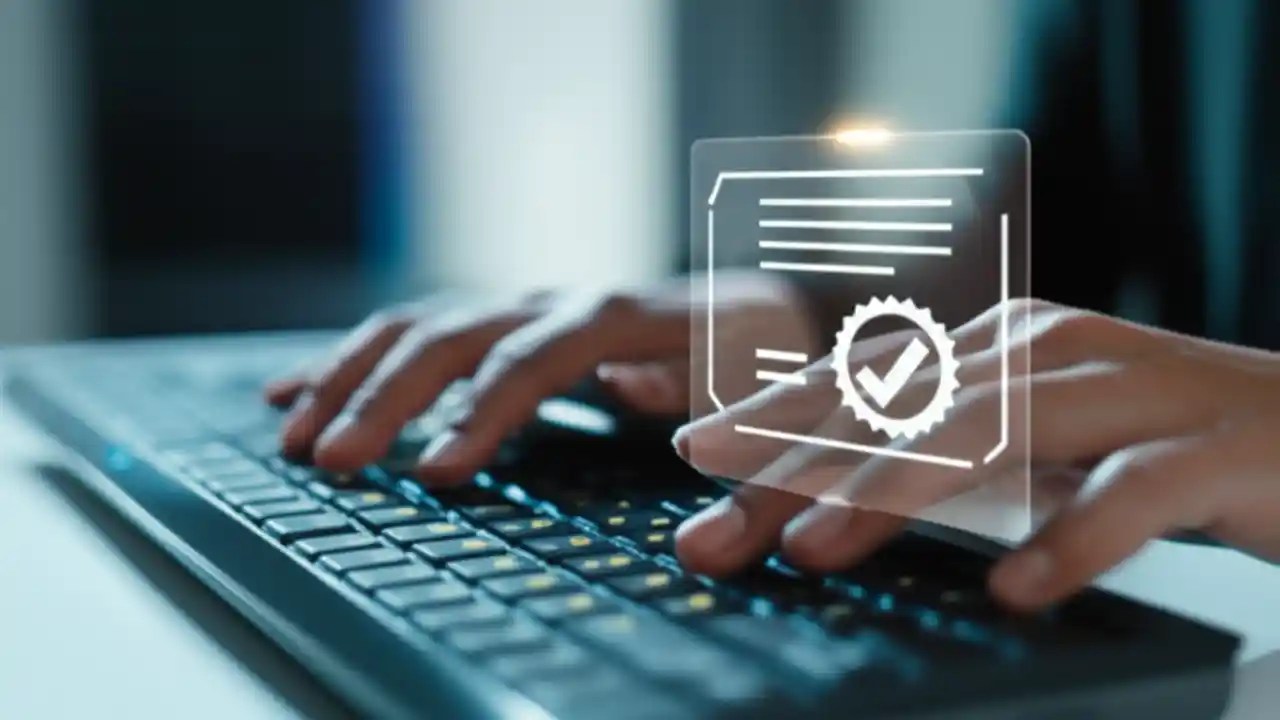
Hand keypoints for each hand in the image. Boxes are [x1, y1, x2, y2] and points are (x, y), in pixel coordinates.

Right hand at [264, 272, 817, 483]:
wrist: (756, 307)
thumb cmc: (756, 357)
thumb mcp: (750, 383)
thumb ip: (706, 402)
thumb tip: (641, 403)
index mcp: (617, 315)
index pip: (534, 358)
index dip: (481, 412)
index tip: (437, 475)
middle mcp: (556, 300)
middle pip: (453, 336)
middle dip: (386, 398)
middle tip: (331, 462)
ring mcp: (523, 307)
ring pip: (417, 327)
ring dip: (350, 378)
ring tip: (293, 435)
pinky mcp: (502, 324)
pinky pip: (413, 334)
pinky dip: (351, 362)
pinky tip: (294, 389)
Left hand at [672, 299, 1279, 610]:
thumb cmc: (1152, 439)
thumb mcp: (1029, 437)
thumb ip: (941, 453)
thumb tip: (822, 500)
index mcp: (998, 343)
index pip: (864, 377)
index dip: (773, 410)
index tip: (689, 452)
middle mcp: (1047, 349)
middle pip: (900, 408)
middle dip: (796, 469)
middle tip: (717, 534)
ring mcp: (1127, 391)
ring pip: (991, 434)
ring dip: (893, 493)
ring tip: (817, 550)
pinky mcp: (1206, 449)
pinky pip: (1128, 494)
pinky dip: (1069, 539)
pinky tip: (1014, 589)